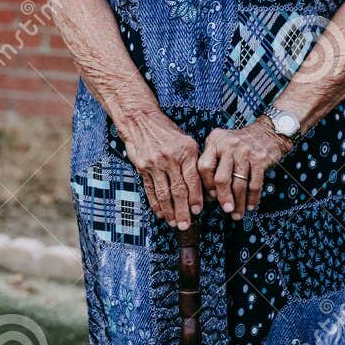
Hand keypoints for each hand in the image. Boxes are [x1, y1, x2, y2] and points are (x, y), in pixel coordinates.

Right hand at [121, 110, 202, 229]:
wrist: (140, 119)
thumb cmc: (166, 131)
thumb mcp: (186, 141)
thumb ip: (193, 162)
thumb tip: (203, 186)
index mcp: (186, 151)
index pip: (193, 180)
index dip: (196, 198)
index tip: (198, 211)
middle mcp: (171, 159)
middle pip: (178, 191)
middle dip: (183, 211)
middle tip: (186, 225)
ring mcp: (155, 164)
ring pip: (164, 193)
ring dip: (169, 211)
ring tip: (173, 223)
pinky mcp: (142, 167)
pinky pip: (150, 189)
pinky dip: (155, 203)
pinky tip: (160, 213)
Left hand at [197, 119, 290, 219]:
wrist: (267, 132)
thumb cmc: (240, 143)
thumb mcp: (221, 143)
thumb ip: (212, 161)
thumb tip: (208, 194)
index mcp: (215, 141)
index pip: (204, 166)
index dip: (206, 185)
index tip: (211, 197)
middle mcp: (229, 145)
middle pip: (221, 178)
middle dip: (223, 198)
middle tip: (226, 210)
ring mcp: (245, 152)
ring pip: (239, 184)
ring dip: (239, 202)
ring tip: (237, 213)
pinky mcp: (260, 159)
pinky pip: (255, 184)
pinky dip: (253, 198)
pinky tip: (250, 205)